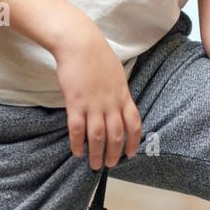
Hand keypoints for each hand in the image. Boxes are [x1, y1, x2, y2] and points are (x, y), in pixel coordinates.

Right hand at [54, 24, 142, 170]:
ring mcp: (93, 104)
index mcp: (123, 95)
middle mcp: (111, 102)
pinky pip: (77, 128)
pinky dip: (77, 143)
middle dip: (115, 152)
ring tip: (95, 165)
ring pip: (98, 135)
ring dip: (97, 153)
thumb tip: (120, 105)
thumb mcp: (117, 75)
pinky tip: (77, 152)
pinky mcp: (75, 102)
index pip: (134, 123)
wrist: (81, 44)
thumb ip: (119, 92)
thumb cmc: (98, 56)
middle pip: (117, 134)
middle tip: (110, 165)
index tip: (131, 153)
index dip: (134, 140)